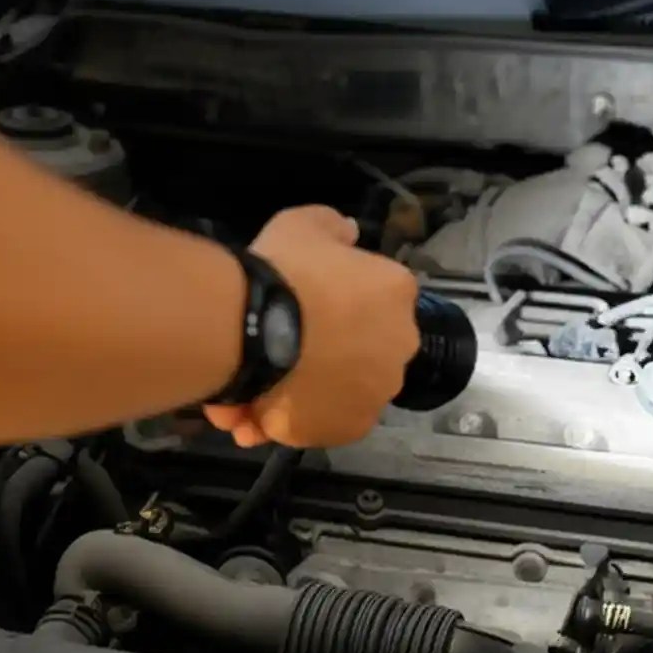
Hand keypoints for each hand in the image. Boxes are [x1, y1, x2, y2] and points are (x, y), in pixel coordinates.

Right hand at [203, 206, 418, 447]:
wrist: (255, 328)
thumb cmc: (283, 272)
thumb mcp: (305, 224)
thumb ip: (333, 227)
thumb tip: (350, 233)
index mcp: (396, 291)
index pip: (375, 299)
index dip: (336, 305)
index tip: (303, 307)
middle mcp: (400, 344)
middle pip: (362, 349)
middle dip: (326, 352)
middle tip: (279, 348)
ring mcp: (379, 390)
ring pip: (340, 390)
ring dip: (305, 389)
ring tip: (254, 388)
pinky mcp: (353, 427)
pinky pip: (322, 423)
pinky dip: (293, 420)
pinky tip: (253, 414)